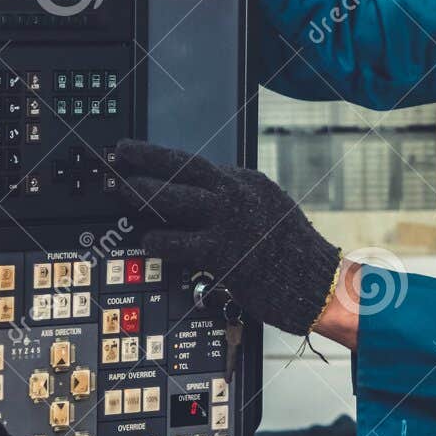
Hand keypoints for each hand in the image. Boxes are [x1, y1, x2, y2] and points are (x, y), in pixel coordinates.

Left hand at [113, 139, 341, 335]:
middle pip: (181, 168)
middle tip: (119, 156)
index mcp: (248, 182)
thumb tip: (201, 196)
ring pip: (175, 198)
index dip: (161, 156)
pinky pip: (179, 241)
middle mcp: (238, 194)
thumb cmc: (294, 253)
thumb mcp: (269, 209)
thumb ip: (237, 199)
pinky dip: (159, 240)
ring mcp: (230, 221)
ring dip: (144, 193)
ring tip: (122, 191)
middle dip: (145, 159)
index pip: (196, 163)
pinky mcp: (223, 252)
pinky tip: (149, 240)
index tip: (138, 152)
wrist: (316, 282)